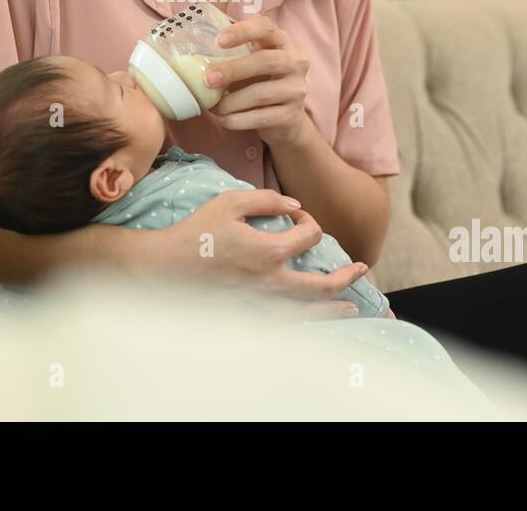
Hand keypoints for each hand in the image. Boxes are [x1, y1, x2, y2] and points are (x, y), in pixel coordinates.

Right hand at [148, 188, 368, 319]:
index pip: (309, 237)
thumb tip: (296, 206)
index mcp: (269, 252)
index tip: (301, 219)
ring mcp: (259, 304)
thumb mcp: (230, 201)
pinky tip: (311, 323)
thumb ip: (267, 199)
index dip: (311, 223)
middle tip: (361, 269)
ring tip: (349, 309)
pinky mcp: (247, 317)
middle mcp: (271, 283)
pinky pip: (283, 326)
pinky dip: (303, 326)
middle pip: (321, 285)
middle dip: (346, 277)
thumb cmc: (197, 231)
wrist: (164, 268)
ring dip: (332, 310)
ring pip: (306, 313)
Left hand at [206, 15, 310, 147]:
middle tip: (208, 80)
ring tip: (213, 106)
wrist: (287, 119)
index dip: (242, 31)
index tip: (218, 41)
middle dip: (233, 70)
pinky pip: (260, 118)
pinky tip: (223, 119)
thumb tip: (193, 53)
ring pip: (261, 94)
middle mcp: (295, 63)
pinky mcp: (291, 115)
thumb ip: (232, 53)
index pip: (265, 27)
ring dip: (231, 102)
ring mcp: (296, 90)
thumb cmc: (261, 82)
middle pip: (266, 61)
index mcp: (281, 42)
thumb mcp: (252, 61)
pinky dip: (237, 119)